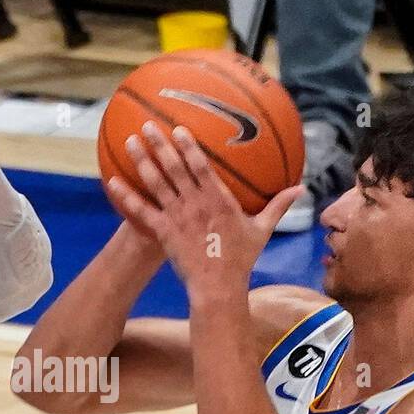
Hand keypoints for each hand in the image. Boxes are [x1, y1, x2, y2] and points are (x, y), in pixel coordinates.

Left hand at [106, 123, 302, 293]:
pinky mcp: (164, 233)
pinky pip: (142, 211)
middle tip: (146, 125)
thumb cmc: (240, 259)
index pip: (201, 165)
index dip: (188, 145)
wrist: (219, 287)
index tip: (177, 129)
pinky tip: (112, 182)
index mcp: (219, 199)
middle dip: (159, 144)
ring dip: (142, 161)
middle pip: (175, 167)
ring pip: (157, 183)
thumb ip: (278, 206)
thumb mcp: (262, 230)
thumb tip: (301, 188)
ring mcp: (178, 217)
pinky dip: (127, 196)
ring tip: (130, 142)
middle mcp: (196, 203)